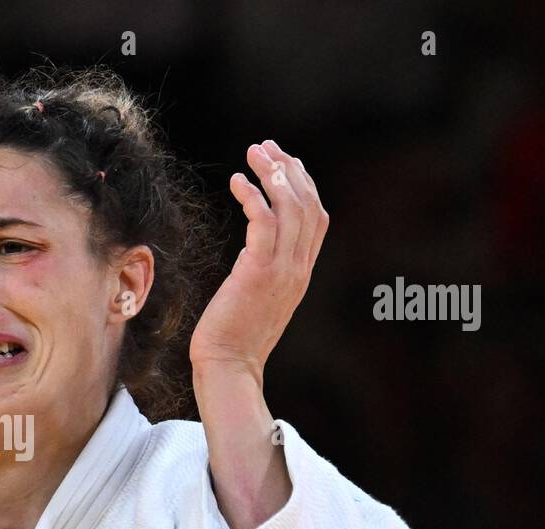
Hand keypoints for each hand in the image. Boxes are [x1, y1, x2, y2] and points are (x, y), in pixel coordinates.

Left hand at [189, 139, 327, 389]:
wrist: (229, 366)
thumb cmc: (235, 336)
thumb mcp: (259, 298)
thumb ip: (265, 270)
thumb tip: (255, 247)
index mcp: (301, 273)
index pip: (316, 218)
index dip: (304, 185)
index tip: (283, 162)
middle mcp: (298, 268)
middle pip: (307, 204)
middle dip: (288, 169)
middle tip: (264, 147)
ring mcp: (282, 270)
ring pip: (291, 207)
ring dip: (273, 174)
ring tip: (254, 153)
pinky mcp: (259, 272)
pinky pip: (263, 221)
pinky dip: (253, 196)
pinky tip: (237, 183)